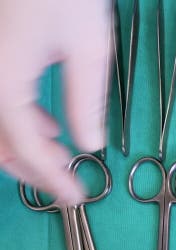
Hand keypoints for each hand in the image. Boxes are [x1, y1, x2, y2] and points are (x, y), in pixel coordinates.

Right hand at [0, 0, 109, 203]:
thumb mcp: (88, 47)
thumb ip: (87, 101)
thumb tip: (90, 143)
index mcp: (2, 83)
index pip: (25, 150)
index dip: (52, 180)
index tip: (77, 198)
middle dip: (32, 167)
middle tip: (68, 180)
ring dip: (24, 144)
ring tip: (64, 152)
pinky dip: (16, 118)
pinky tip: (47, 121)